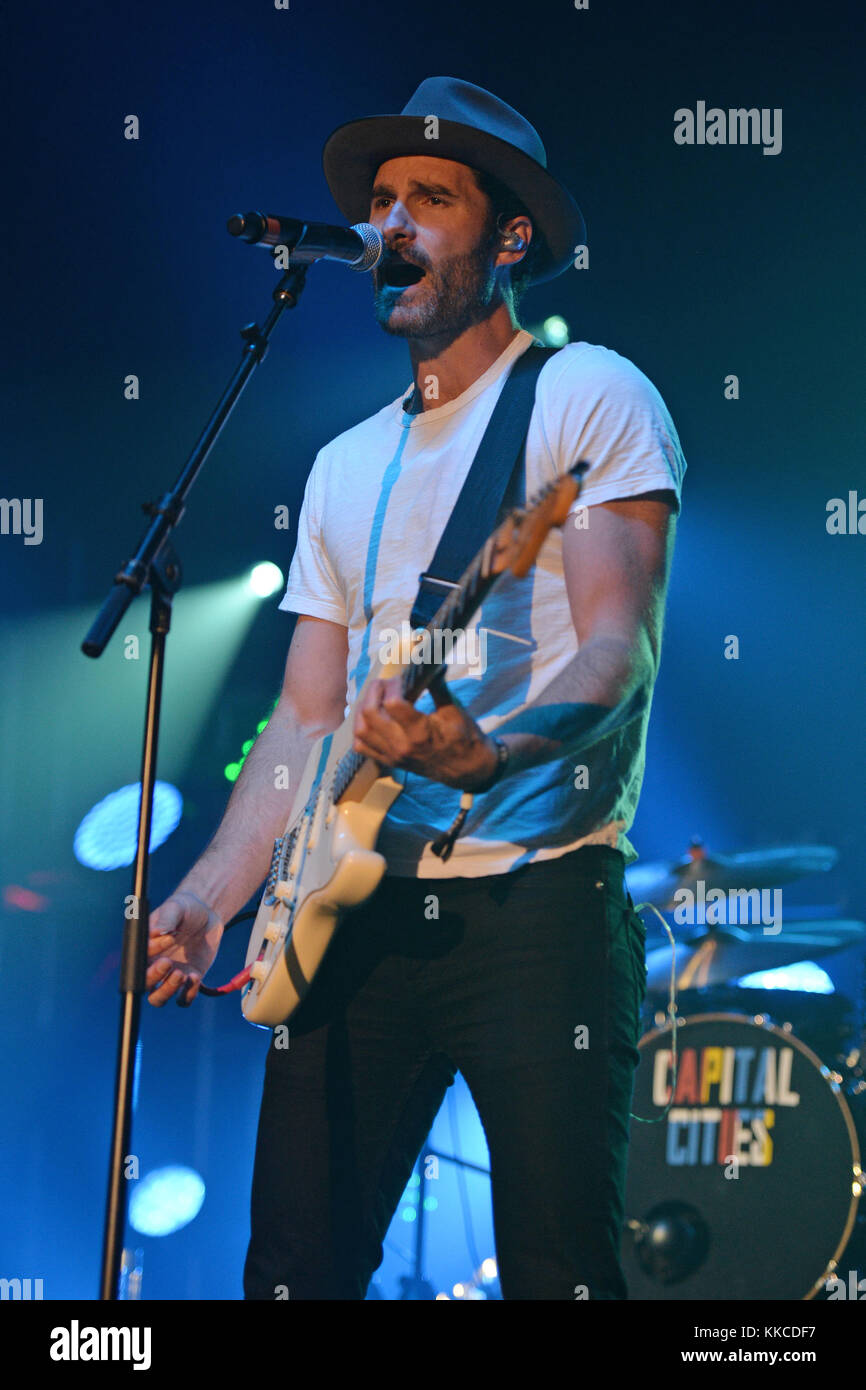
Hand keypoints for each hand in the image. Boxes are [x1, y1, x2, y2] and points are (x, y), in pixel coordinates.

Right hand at [146, 889, 224, 1006]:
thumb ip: (167, 918)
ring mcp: (169, 976)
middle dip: (153, 977)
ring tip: (182, 974)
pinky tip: (195, 977)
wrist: (206, 915)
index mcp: (144, 948)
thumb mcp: (176, 908)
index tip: (169, 937)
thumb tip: (158, 932)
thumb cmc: (184, 909)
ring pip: (158, 999)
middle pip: (143, 984)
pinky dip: (187, 994)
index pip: (138, 958)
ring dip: (167, 991)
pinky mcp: (187, 982)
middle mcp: (153, 965)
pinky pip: (183, 999)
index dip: (151, 952)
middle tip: (169, 962)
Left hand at [352, 675, 498, 789]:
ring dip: (363, 709)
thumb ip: (437, 685)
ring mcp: (393, 756)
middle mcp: (402, 745)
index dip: (394, 685)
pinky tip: (373, 718)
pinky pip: (361, 746)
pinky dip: (360, 730)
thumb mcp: (455, 710)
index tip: (403, 679)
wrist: (467, 770)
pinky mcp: (389, 761)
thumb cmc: (464, 738)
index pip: (393, 703)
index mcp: (420, 732)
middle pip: (370, 714)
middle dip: (374, 691)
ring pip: (361, 730)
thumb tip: (428, 660)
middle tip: (386, 683)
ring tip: (376, 698)